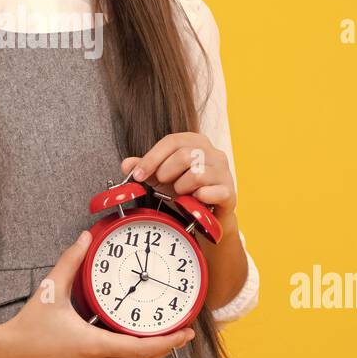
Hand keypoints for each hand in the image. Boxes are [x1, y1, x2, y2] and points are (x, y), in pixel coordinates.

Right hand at [0, 230, 194, 357]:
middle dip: (167, 347)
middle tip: (184, 331)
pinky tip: (140, 348)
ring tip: (168, 339)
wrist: (8, 354)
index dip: (167, 342)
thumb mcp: (50, 289)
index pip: (141, 348)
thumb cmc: (29, 324)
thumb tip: (85, 237)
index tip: (185, 332)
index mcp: (92, 346)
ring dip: (152, 356)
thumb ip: (71, 261)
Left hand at [121, 132, 236, 218]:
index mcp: (196, 142)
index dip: (152, 158)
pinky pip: (213, 191)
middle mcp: (213, 153)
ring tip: (181, 193)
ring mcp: (224, 172)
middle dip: (166, 173)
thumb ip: (145, 168)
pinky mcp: (229, 192)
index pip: (172, 141)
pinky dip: (199, 197)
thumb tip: (127, 164)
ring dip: (182, 187)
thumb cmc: (185, 190)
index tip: (138, 174)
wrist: (207, 215)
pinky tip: (194, 201)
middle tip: (163, 184)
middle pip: (185, 155)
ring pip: (197, 174)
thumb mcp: (161, 177)